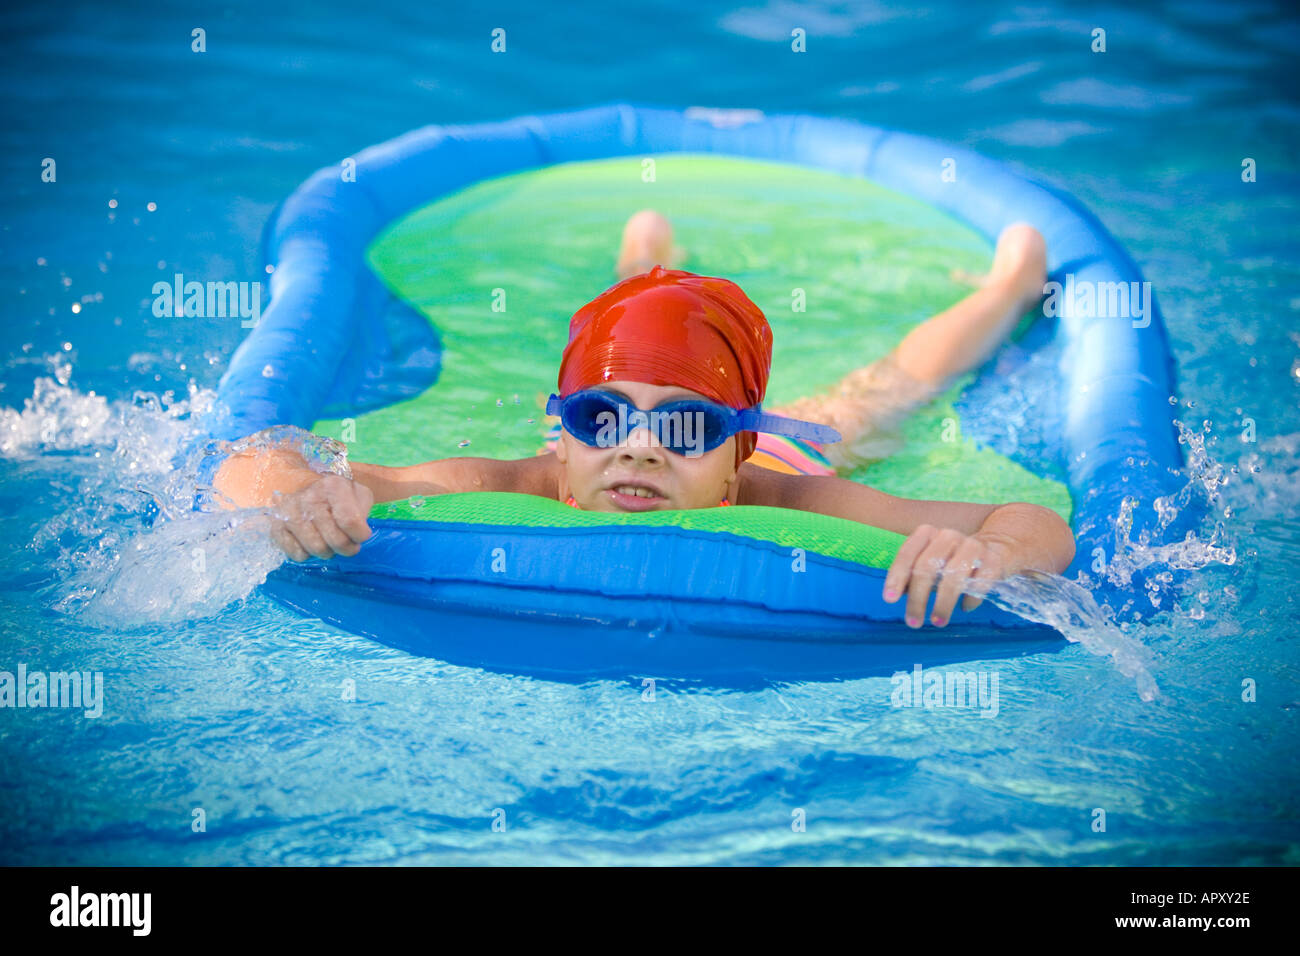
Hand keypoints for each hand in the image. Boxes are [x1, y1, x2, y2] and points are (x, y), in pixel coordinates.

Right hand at [269, 474, 373, 560]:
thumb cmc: (338, 497)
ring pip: (317, 549)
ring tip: (328, 542)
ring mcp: (290, 512)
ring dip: (328, 552)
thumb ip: (363, 510)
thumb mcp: (359, 495)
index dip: (360, 535)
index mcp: (333, 487)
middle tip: (346, 544)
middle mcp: (309, 498)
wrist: (306, 489)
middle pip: (335, 539)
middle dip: (346, 548)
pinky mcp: (276, 526)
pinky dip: (308, 554)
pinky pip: (297, 554)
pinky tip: (311, 542)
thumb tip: (358, 531)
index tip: (361, 536)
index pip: (350, 521)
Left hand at [881, 525, 1009, 627]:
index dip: (897, 577)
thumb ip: (911, 576)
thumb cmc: (952, 561)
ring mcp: (973, 546)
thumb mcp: (929, 563)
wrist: (996, 550)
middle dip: (918, 598)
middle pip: (927, 567)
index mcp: (928, 533)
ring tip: (937, 622)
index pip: (907, 554)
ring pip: (953, 577)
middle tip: (913, 622)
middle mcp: (949, 536)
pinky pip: (980, 583)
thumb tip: (895, 595)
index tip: (889, 599)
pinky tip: (965, 607)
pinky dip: (971, 599)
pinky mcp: (994, 560)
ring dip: (943, 604)